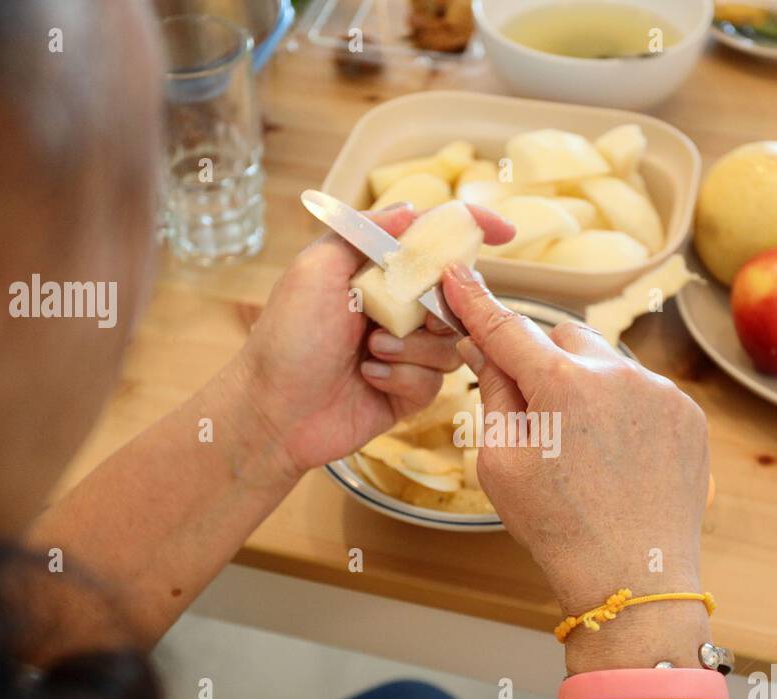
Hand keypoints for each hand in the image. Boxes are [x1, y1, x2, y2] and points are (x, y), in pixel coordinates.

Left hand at [239, 203, 514, 476]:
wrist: (271, 411)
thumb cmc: (285, 337)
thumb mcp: (317, 269)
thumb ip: (366, 233)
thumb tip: (414, 210)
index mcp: (376, 272)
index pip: (434, 244)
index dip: (472, 231)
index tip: (505, 231)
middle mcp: (396, 309)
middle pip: (457, 296)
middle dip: (440, 306)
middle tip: (413, 313)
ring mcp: (405, 352)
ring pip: (452, 343)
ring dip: (413, 346)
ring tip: (371, 350)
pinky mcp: (407, 393)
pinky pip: (436, 382)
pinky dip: (404, 377)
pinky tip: (369, 378)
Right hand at [441, 264, 710, 667]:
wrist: (633, 578)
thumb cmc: (557, 528)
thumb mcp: (501, 463)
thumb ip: (493, 393)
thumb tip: (483, 347)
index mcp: (563, 384)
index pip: (508, 327)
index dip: (477, 301)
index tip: (457, 275)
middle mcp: (618, 373)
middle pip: (564, 336)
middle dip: (545, 361)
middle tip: (537, 413)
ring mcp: (660, 391)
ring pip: (607, 363)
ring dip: (588, 386)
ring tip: (585, 450)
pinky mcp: (688, 413)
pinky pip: (643, 390)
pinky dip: (624, 410)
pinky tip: (618, 459)